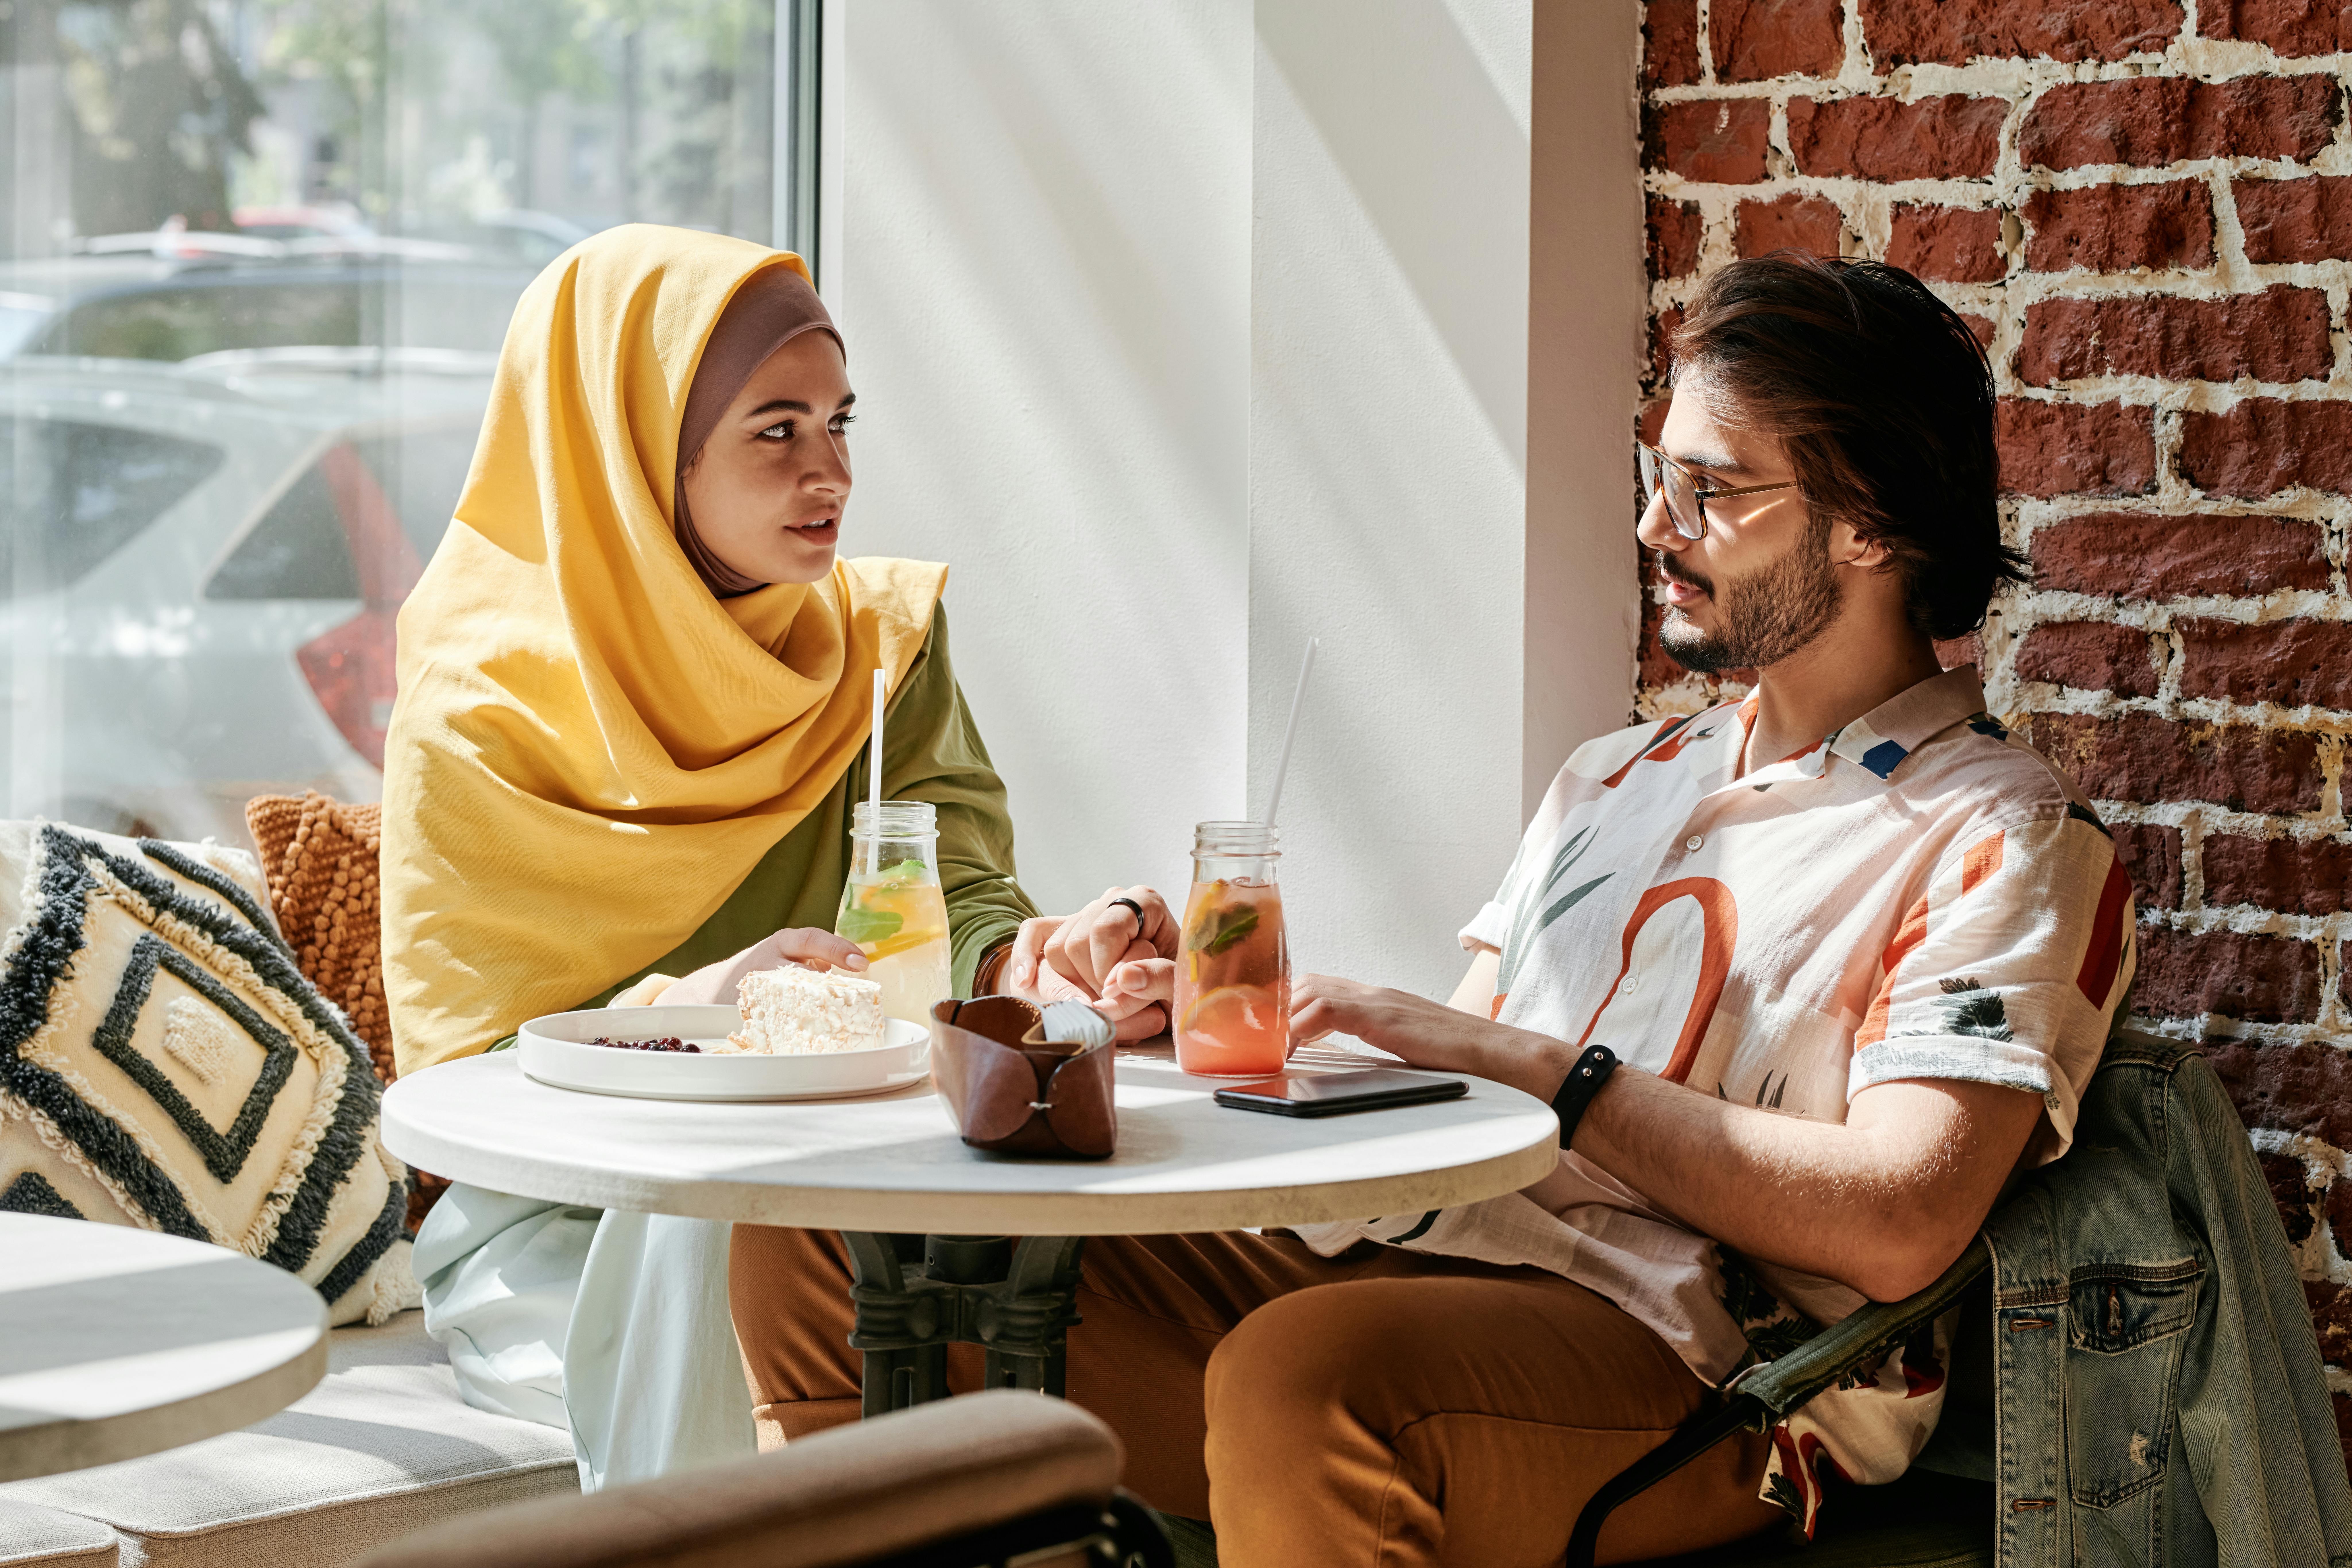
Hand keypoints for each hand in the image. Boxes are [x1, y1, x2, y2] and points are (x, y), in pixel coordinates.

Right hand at [660, 927, 869, 1007]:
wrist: (715, 988)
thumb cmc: (765, 968)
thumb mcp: (788, 955)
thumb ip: (815, 959)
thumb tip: (854, 967)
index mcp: (782, 943)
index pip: (812, 940)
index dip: (837, 949)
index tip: (861, 962)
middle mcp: (768, 961)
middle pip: (801, 971)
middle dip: (828, 985)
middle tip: (855, 996)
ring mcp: (757, 988)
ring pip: (788, 998)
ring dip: (812, 1010)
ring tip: (835, 1021)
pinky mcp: (749, 1011)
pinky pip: (773, 1020)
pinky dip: (790, 1027)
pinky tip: (806, 1036)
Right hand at [1005, 888, 1177, 1040]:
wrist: (1161, 995)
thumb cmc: (1172, 987)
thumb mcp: (1178, 986)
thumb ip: (1159, 980)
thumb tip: (1123, 979)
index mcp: (1144, 902)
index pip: (1107, 929)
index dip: (1109, 967)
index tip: (1117, 994)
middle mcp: (1110, 901)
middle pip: (1079, 941)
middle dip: (1092, 982)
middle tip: (1112, 1007)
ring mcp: (1082, 916)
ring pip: (1056, 949)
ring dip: (1069, 986)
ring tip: (1095, 1007)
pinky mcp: (1058, 933)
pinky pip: (1031, 934)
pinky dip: (1024, 957)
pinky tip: (1027, 980)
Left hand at [1289, 972, 1574, 1096]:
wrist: (1501, 1057)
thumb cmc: (1458, 1061)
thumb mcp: (1405, 1049)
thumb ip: (1377, 1046)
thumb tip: (1347, 1062)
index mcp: (1378, 1001)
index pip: (1318, 987)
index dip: (1286, 1004)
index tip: (1265, 1029)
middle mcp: (1374, 993)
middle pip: (1305, 982)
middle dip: (1274, 1006)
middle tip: (1253, 1036)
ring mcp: (1379, 1001)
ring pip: (1309, 990)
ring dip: (1280, 1016)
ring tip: (1263, 1045)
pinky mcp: (1383, 1015)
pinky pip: (1326, 1010)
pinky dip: (1300, 1027)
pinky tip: (1289, 1048)